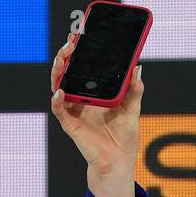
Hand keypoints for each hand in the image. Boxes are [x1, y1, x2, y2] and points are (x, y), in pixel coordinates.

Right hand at [50, 30, 143, 196]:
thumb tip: (137, 67)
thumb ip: (134, 89)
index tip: (81, 34)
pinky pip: (60, 111)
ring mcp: (74, 110)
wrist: (118, 163)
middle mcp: (81, 99)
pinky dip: (58, 101)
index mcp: (94, 92)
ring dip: (58, 72)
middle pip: (67, 72)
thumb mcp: (132, 110)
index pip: (82, 67)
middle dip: (66, 55)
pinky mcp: (71, 125)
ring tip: (62, 59)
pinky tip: (60, 92)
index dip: (79, 51)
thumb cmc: (124, 138)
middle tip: (71, 42)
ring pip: (58, 86)